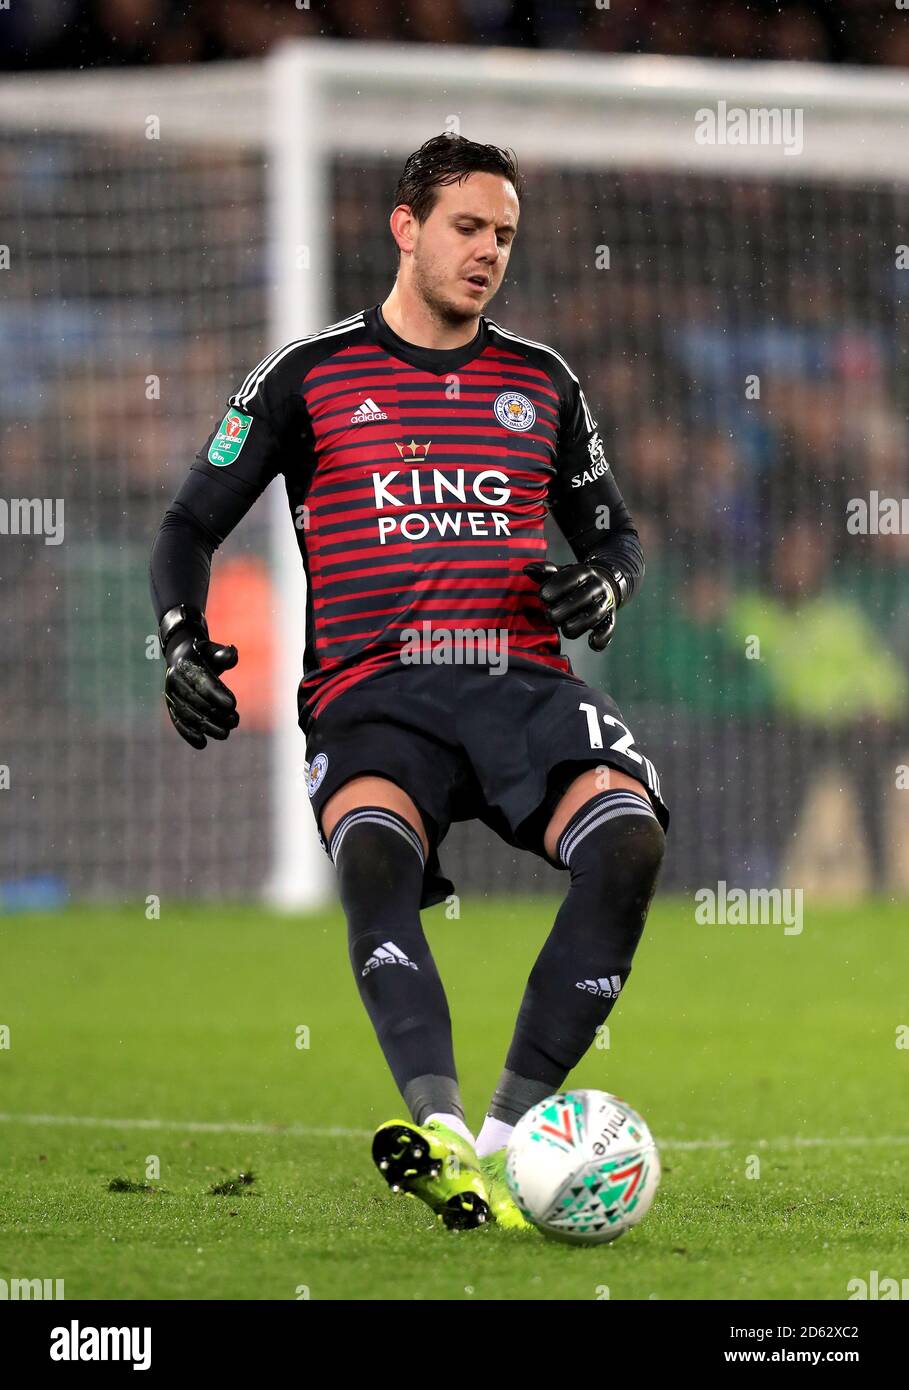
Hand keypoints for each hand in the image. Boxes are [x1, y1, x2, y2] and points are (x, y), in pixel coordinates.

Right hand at [163, 630, 239, 748]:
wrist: (181, 657)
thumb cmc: (204, 655)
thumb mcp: (213, 650)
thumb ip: (224, 654)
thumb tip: (231, 654)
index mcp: (185, 664)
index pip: (202, 681)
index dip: (216, 694)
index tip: (233, 705)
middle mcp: (174, 680)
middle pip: (195, 700)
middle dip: (216, 713)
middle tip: (235, 722)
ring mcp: (171, 695)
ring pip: (188, 714)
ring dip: (206, 727)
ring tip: (225, 734)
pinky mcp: (171, 707)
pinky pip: (178, 722)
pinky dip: (189, 734)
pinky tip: (202, 744)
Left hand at [524, 560, 617, 650]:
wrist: (605, 583)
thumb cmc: (574, 582)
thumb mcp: (561, 573)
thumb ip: (545, 571)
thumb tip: (527, 569)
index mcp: (583, 572)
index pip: (571, 578)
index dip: (556, 588)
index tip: (543, 597)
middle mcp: (597, 586)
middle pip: (581, 598)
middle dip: (562, 610)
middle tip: (549, 616)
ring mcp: (605, 602)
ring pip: (594, 615)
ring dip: (577, 624)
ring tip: (564, 628)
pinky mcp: (610, 618)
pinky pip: (608, 628)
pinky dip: (602, 637)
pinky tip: (592, 642)